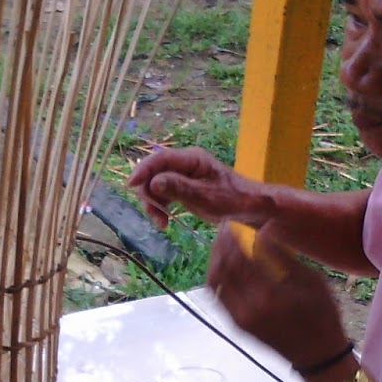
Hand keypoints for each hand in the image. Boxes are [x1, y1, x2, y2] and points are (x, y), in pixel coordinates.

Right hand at [126, 146, 269, 229]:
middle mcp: (185, 163)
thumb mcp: (205, 197)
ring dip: (155, 203)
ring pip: (156, 185)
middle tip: (155, 215)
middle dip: (149, 194)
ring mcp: (184, 175)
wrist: (250, 207)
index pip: (160, 159)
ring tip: (162, 223)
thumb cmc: (232, 199)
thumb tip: (153, 182)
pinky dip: (162, 206)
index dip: (143, 170)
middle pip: (154, 173)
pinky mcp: (184, 187)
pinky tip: (165, 221)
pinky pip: (164, 193)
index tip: (131, 186)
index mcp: (191, 159)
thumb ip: (179, 188)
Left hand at [206, 223, 348, 372]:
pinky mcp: (236, 325)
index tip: (235, 218)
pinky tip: (224, 263)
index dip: (233, 235)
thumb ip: (282, 256)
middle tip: (226, 226)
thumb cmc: (322, 315)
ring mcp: (238, 319)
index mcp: (269, 295)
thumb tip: (260, 230)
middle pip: (222, 268)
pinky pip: (218, 297)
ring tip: (223, 242)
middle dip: (220, 244)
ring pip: (215, 283)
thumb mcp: (311, 280)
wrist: (317, 356)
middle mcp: (247, 309)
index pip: (240, 256)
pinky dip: (217, 276)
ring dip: (215, 259)